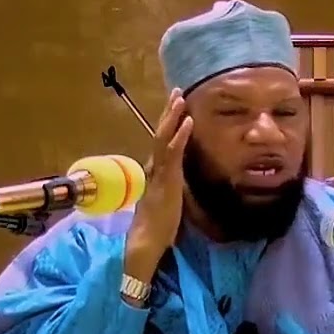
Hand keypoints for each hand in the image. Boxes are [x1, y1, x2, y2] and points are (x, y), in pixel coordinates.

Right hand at [125, 88, 192, 281]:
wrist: (145, 241)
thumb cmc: (156, 228)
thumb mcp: (167, 204)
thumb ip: (170, 191)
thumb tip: (176, 186)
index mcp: (154, 174)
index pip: (161, 144)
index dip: (168, 126)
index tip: (176, 109)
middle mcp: (154, 169)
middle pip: (161, 134)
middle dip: (169, 113)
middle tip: (177, 92)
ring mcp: (159, 173)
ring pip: (164, 138)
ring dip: (172, 117)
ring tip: (180, 98)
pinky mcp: (166, 179)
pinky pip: (173, 152)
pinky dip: (180, 135)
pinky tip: (188, 121)